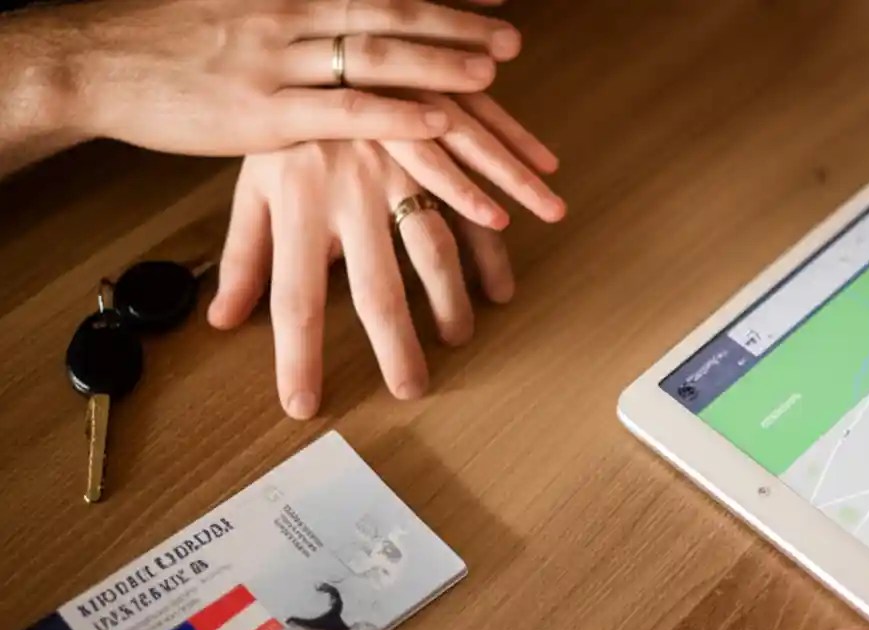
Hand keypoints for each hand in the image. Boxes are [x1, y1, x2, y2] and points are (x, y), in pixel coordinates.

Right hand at [10, 0, 521, 154]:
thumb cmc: (170, 42)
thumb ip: (293, 17)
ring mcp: (280, 61)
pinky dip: (398, 114)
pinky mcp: (265, 113)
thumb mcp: (238, 11)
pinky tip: (440, 122)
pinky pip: (346, 110)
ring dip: (442, 65)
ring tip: (493, 75)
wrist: (100, 64)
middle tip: (512, 41)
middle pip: (393, 15)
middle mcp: (292, 14)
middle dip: (458, 28)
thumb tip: (336, 24)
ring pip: (379, 57)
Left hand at [208, 94, 561, 419]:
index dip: (298, 356)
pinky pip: (474, 199)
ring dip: (455, 298)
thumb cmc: (290, 116)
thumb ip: (244, 255)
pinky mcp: (438, 139)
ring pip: (436, 246)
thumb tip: (224, 321)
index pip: (293, 297)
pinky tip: (507, 272)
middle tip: (412, 389)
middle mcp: (349, 189)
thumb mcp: (255, 181)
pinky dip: (498, 238)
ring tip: (464, 333)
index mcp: (297, 202)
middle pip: (377, 288)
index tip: (305, 405)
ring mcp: (399, 164)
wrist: (331, 32)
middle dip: (396, 348)